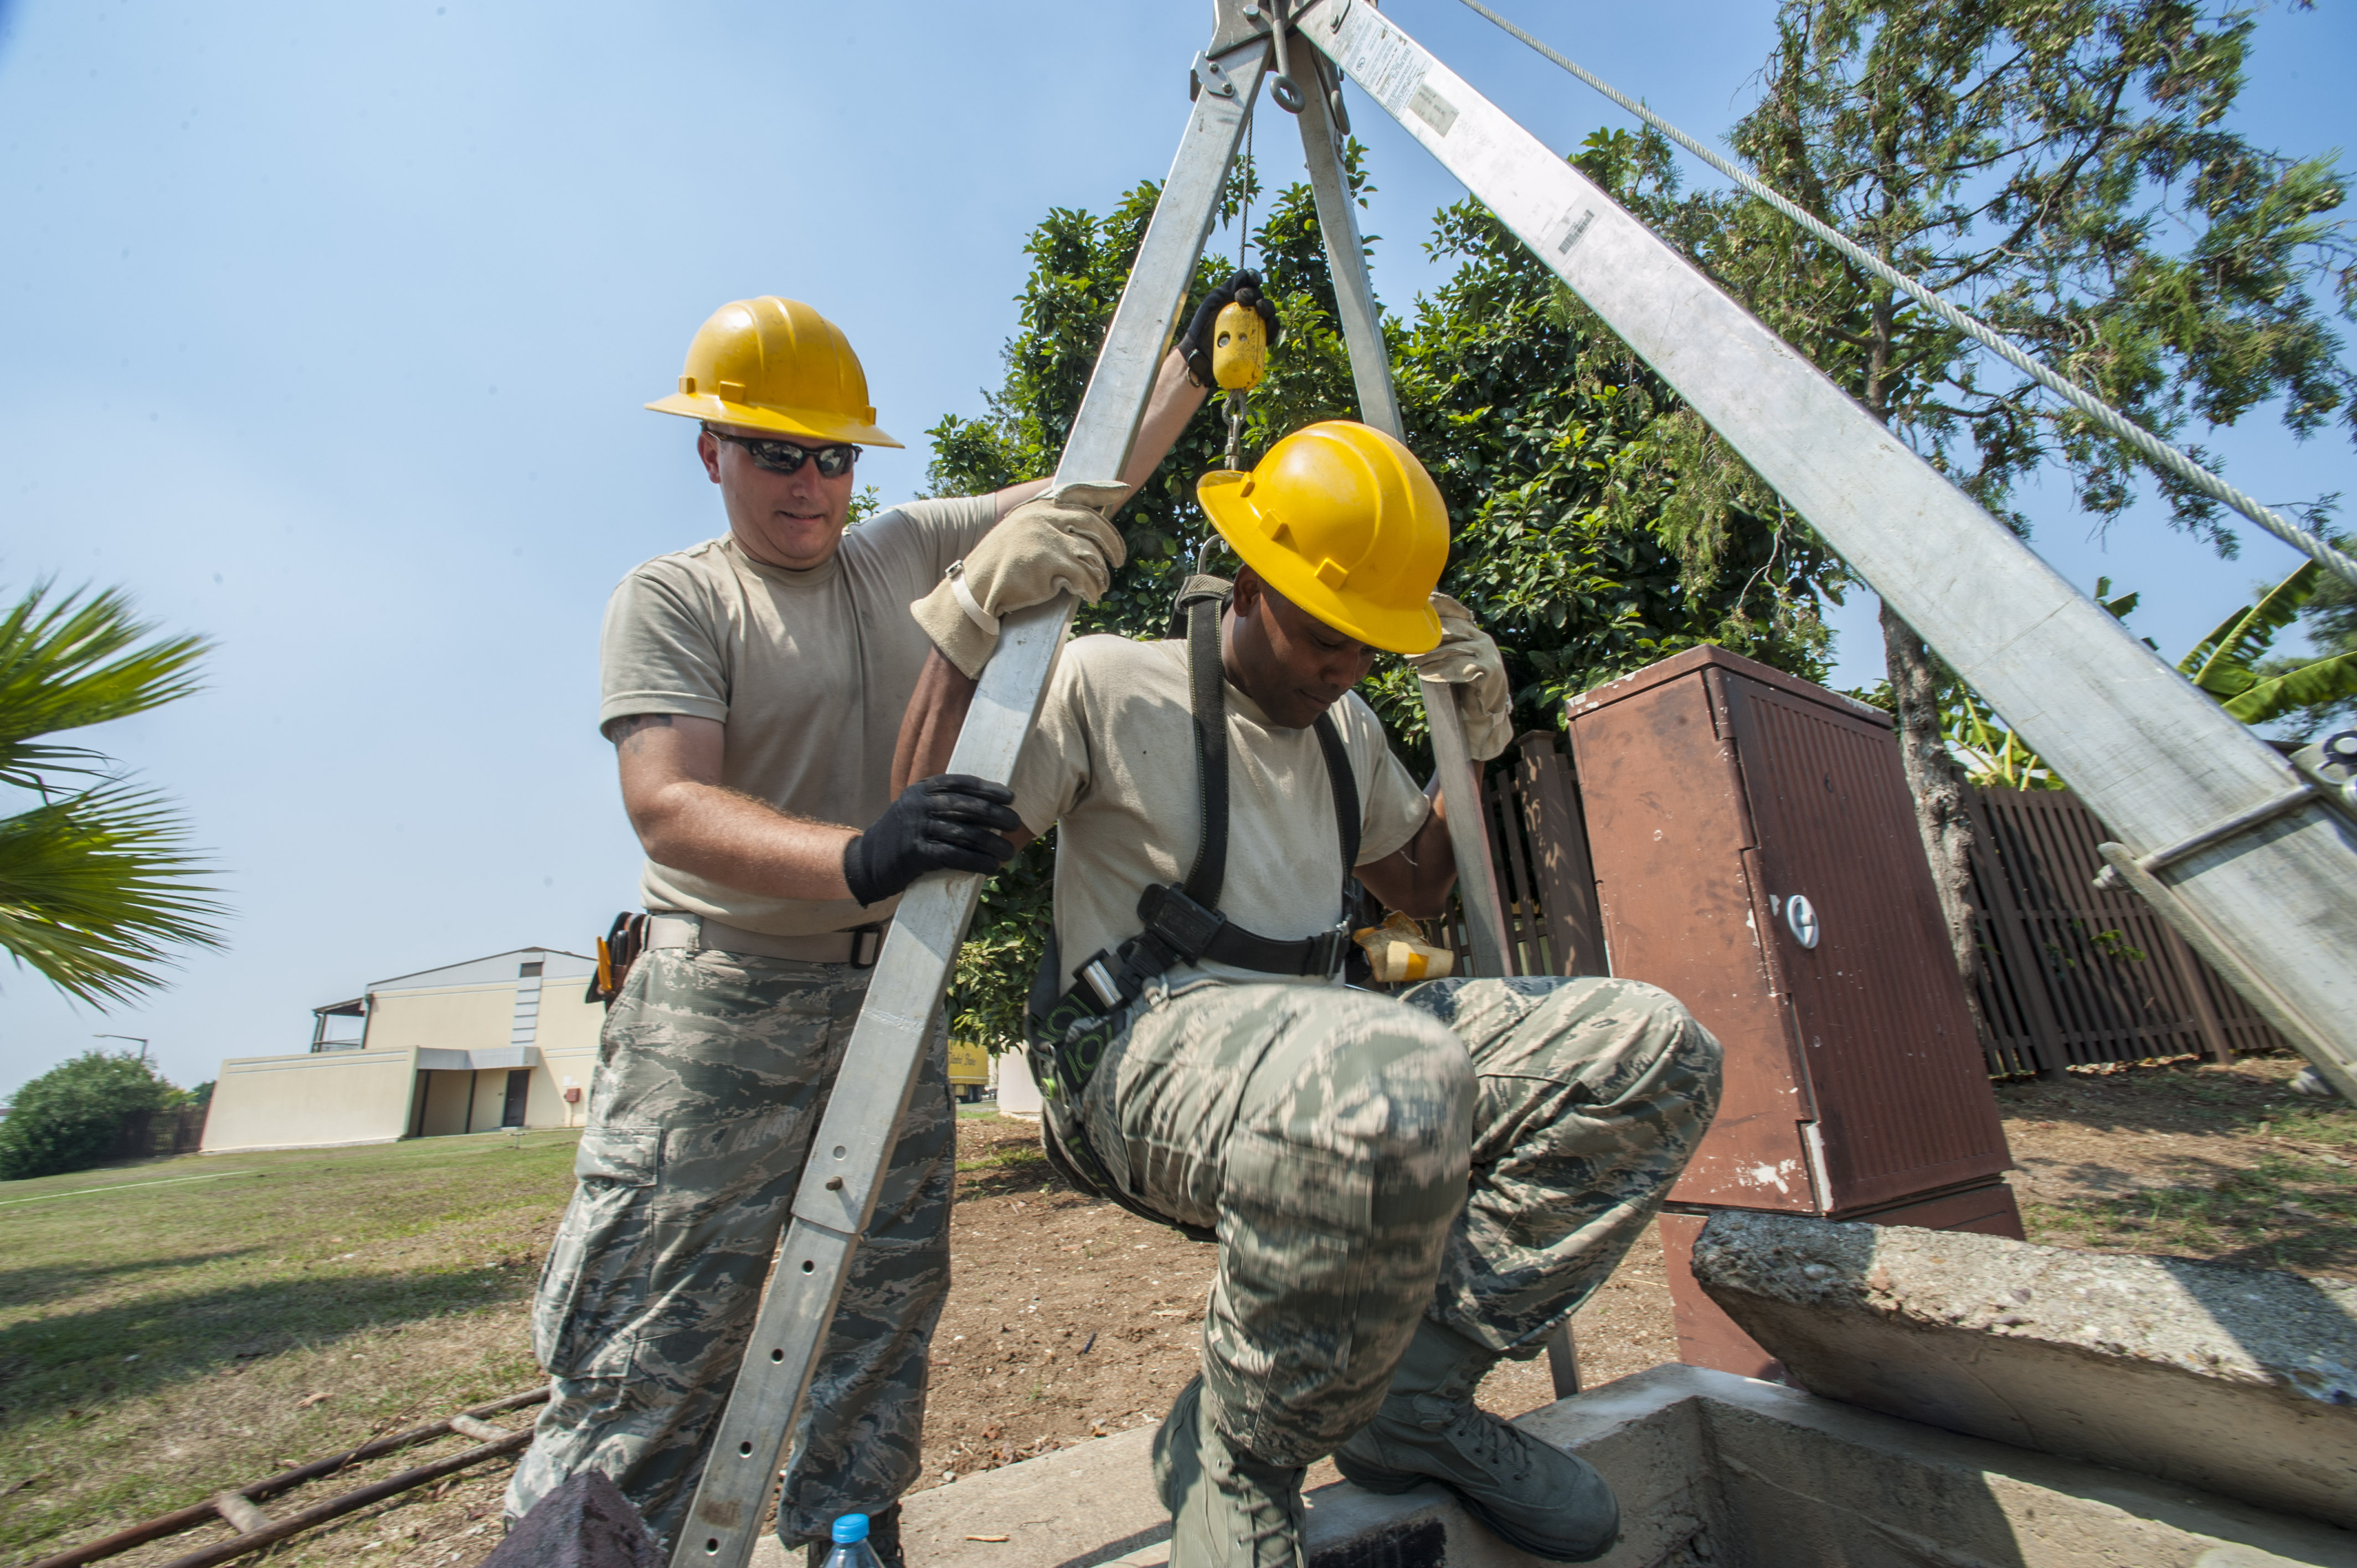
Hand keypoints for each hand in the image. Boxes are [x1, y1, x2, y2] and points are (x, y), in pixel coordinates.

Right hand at [842, 774, 1023, 906]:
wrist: (867, 862)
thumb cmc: (902, 837)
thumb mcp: (916, 811)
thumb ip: (942, 805)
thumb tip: (989, 810)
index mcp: (920, 790)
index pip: (959, 783)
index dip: (987, 788)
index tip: (1010, 796)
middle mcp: (918, 804)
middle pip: (965, 806)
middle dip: (994, 814)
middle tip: (1015, 823)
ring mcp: (916, 828)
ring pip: (963, 833)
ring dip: (991, 844)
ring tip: (1008, 853)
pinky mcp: (915, 853)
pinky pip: (954, 855)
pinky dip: (976, 862)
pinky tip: (991, 867)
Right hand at [910, 482, 1128, 677]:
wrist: (975, 591)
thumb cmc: (1000, 568)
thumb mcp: (1020, 535)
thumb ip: (1047, 526)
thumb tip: (1083, 533)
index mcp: (1037, 508)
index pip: (1077, 492)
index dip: (1103, 490)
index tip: (1122, 490)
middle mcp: (1042, 517)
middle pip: (1093, 523)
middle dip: (1113, 543)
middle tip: (1120, 560)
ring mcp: (1046, 538)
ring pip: (1091, 553)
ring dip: (1101, 574)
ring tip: (1100, 586)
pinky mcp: (1049, 562)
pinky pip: (1084, 575)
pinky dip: (1092, 588)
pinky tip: (1091, 596)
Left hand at [1179, 269, 1282, 388]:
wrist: (1201, 351)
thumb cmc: (1202, 325)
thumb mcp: (1212, 302)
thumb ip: (1226, 288)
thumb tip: (1242, 278)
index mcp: (1235, 294)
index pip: (1249, 281)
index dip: (1254, 277)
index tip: (1255, 281)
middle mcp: (1246, 306)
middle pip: (1259, 295)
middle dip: (1255, 294)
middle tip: (1243, 299)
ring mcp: (1253, 321)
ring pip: (1268, 311)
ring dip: (1267, 308)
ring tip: (1260, 311)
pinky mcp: (1257, 337)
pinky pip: (1270, 331)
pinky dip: (1272, 329)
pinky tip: (1268, 329)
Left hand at [1408, 594, 1512, 760]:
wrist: (1485, 713)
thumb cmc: (1464, 686)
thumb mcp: (1452, 662)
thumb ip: (1440, 648)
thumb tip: (1410, 636)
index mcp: (1473, 633)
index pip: (1452, 616)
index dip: (1434, 611)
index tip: (1412, 612)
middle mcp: (1483, 639)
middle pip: (1450, 634)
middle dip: (1426, 641)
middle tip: (1405, 648)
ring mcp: (1488, 654)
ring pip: (1453, 651)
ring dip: (1429, 658)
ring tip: (1411, 663)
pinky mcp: (1490, 670)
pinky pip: (1462, 669)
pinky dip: (1442, 673)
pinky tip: (1425, 677)